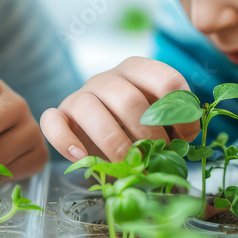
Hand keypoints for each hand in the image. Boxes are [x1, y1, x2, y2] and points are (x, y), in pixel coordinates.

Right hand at [40, 57, 199, 162]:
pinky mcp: (59, 114)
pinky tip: (82, 158)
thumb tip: (181, 145)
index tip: (184, 138)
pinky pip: (53, 121)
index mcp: (138, 71)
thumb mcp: (157, 122)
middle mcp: (107, 78)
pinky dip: (65, 141)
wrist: (95, 134)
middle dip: (147, 135)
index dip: (181, 113)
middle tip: (154, 158)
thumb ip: (171, 127)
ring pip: (91, 109)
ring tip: (127, 165)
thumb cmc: (132, 128)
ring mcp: (80, 94)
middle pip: (129, 99)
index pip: (166, 80)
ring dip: (114, 143)